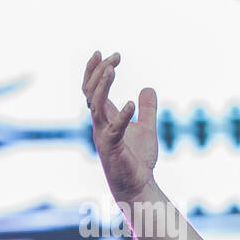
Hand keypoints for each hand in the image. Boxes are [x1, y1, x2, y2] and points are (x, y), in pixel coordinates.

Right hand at [82, 50, 158, 201]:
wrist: (139, 185)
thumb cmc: (138, 159)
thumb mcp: (147, 128)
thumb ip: (147, 109)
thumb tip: (148, 88)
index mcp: (105, 117)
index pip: (93, 89)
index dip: (97, 70)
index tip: (107, 54)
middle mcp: (99, 124)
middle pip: (90, 92)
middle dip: (98, 72)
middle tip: (113, 56)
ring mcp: (103, 136)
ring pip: (95, 106)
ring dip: (102, 87)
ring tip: (112, 70)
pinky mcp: (112, 149)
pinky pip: (114, 129)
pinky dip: (122, 116)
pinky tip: (130, 104)